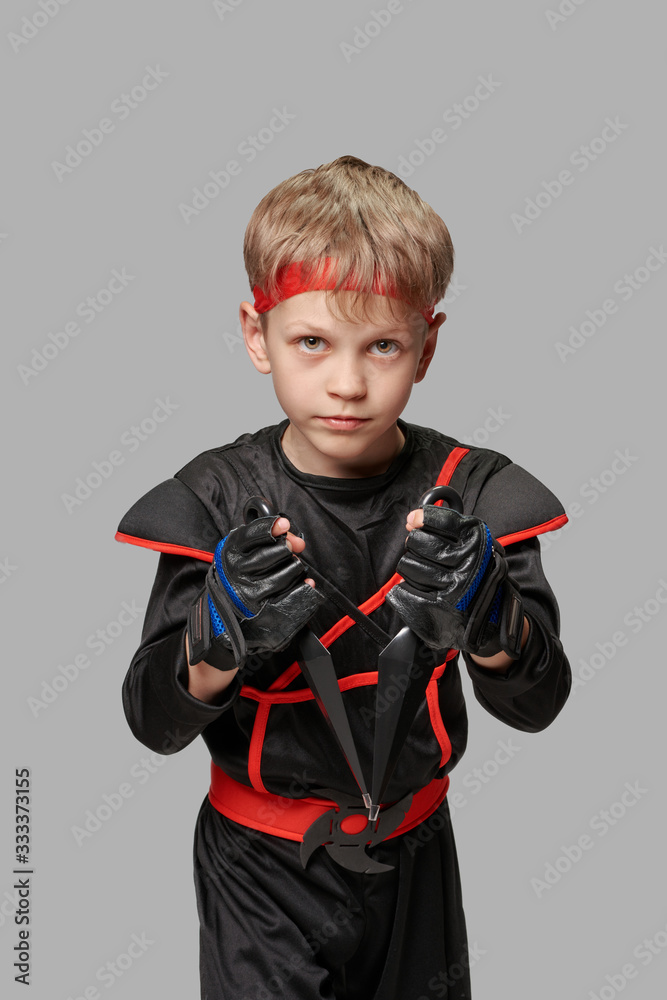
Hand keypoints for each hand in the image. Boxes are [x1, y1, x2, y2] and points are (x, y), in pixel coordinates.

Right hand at [187, 514, 322, 670]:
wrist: (224, 615)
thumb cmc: (238, 577)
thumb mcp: (241, 554)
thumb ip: (265, 539)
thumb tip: (297, 540)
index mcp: (231, 555)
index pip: (252, 534)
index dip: (271, 526)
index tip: (284, 525)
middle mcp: (238, 574)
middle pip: (277, 552)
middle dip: (288, 548)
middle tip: (290, 549)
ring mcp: (251, 594)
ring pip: (288, 572)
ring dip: (295, 567)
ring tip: (291, 567)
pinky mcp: (264, 613)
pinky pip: (294, 596)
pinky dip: (303, 587)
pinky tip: (305, 583)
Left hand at [386, 504, 523, 658]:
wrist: (494, 616)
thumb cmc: (479, 575)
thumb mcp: (475, 545)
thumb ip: (446, 530)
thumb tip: (411, 520)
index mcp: (477, 544)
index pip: (442, 521)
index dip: (423, 517)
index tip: (413, 519)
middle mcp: (466, 565)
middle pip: (417, 542)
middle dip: (414, 545)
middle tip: (422, 552)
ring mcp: (452, 589)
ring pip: (407, 565)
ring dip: (410, 567)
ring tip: (424, 574)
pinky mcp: (437, 610)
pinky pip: (402, 590)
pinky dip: (404, 590)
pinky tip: (417, 590)